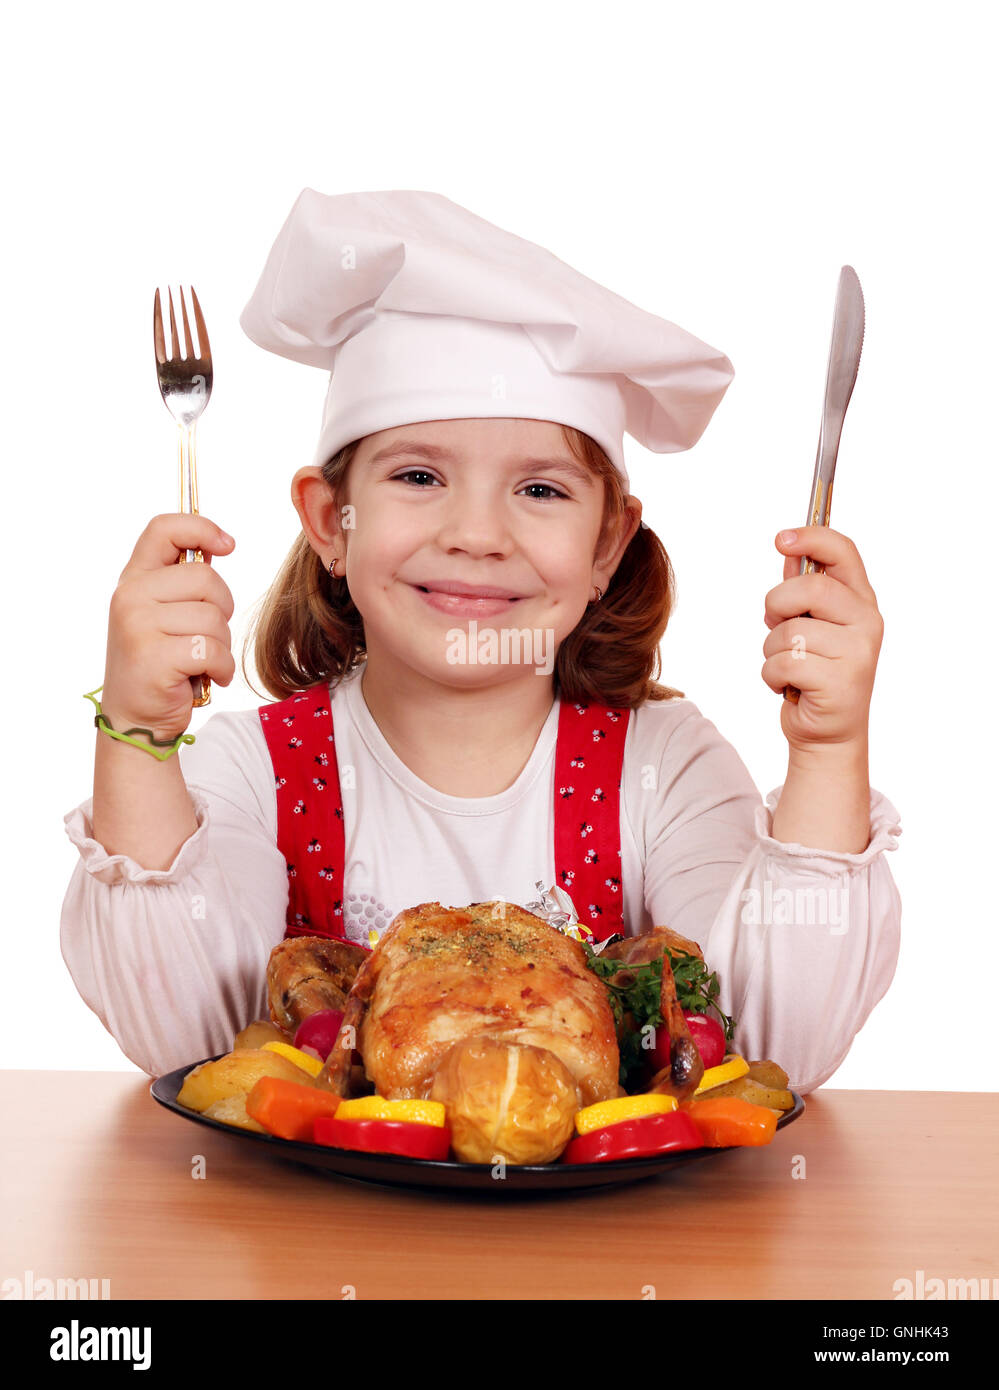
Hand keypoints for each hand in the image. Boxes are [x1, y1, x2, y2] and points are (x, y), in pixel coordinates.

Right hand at [101, 514, 236, 740]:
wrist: (136, 719)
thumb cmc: (161, 663)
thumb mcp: (163, 613)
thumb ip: (183, 580)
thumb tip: (219, 544)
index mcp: (133, 579)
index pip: (164, 529)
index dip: (202, 528)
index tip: (228, 545)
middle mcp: (129, 596)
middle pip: (206, 579)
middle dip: (222, 610)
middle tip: (207, 636)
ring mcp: (138, 626)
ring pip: (214, 619)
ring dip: (221, 645)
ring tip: (200, 661)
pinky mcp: (154, 657)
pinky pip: (213, 650)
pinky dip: (221, 668)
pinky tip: (209, 676)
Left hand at [762, 525, 882, 756]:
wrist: (828, 733)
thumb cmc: (814, 673)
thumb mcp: (808, 626)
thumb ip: (802, 589)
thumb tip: (791, 551)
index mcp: (860, 602)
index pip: (843, 553)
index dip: (812, 538)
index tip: (781, 538)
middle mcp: (866, 622)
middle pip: (810, 589)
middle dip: (777, 605)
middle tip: (775, 626)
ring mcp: (858, 652)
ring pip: (789, 631)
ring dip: (771, 651)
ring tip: (788, 667)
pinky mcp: (841, 681)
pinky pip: (784, 663)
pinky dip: (772, 676)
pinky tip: (788, 687)